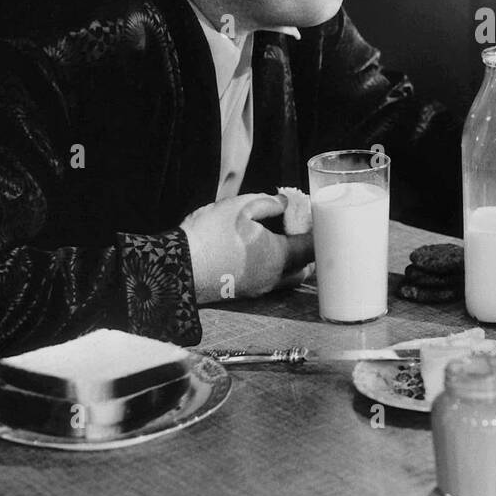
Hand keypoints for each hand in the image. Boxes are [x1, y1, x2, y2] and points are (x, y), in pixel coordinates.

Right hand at [181, 193, 316, 303]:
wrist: (176, 268)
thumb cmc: (209, 236)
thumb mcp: (240, 207)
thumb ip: (268, 203)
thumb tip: (284, 203)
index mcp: (279, 257)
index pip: (313, 248)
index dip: (319, 232)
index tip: (316, 219)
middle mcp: (273, 278)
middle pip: (304, 268)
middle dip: (307, 251)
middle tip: (302, 230)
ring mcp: (258, 288)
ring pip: (286, 277)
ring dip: (290, 261)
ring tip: (280, 238)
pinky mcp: (242, 292)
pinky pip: (268, 280)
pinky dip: (272, 267)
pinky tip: (258, 250)